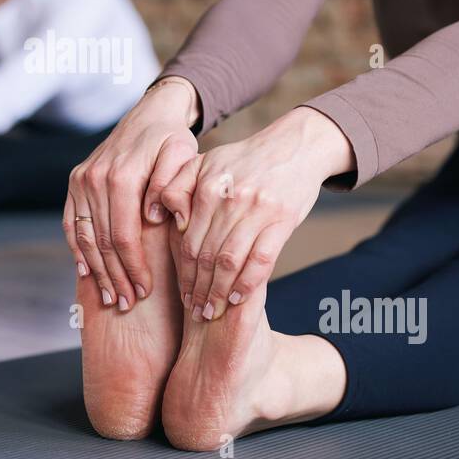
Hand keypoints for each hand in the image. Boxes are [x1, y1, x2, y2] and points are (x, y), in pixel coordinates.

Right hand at [62, 77, 200, 310]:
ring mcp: (81, 181)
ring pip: (84, 236)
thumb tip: (153, 216)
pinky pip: (71, 223)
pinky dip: (76, 249)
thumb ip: (171, 185)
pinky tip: (86, 272)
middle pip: (102, 241)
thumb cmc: (172, 140)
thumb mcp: (183, 155)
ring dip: (96, 270)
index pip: (124, 236)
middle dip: (115, 276)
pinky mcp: (75, 182)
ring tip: (110, 296)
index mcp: (122, 177)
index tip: (145, 291)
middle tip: (128, 303)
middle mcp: (95, 179)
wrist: (149, 115)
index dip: (133, 267)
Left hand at [159, 106, 352, 320]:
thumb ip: (177, 186)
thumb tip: (165, 218)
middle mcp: (228, 199)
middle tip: (195, 311)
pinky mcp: (282, 220)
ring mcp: (257, 210)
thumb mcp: (205, 162)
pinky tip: (237, 298)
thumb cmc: (244, 161)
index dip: (182, 272)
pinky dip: (247, 283)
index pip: (187, 240)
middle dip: (198, 289)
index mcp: (206, 187)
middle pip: (205, 255)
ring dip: (218, 293)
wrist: (294, 147)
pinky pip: (261, 259)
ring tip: (211, 311)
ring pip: (230, 261)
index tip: (181, 295)